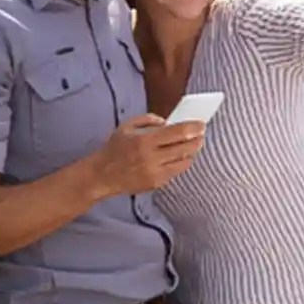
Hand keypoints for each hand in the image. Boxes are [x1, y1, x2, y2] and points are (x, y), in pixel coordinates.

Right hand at [89, 113, 205, 196]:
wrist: (102, 175)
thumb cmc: (115, 148)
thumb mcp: (127, 126)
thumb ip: (148, 119)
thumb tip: (167, 121)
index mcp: (145, 141)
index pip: (177, 133)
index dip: (193, 128)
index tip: (201, 124)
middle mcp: (151, 158)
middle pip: (184, 148)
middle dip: (197, 140)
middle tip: (202, 134)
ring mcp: (155, 173)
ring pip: (183, 162)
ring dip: (192, 152)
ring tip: (195, 145)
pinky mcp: (156, 184)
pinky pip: (176, 172)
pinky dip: (181, 163)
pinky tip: (182, 156)